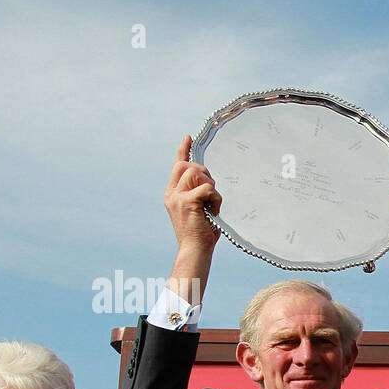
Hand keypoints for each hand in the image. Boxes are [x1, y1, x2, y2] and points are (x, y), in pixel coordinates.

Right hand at [164, 135, 220, 303]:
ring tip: (213, 203)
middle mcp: (172, 194)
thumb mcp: (199, 210)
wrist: (195, 250)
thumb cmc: (201, 234)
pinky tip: (215, 211)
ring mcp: (178, 197)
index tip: (188, 137)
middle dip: (203, 171)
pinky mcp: (187, 202)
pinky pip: (207, 188)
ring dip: (210, 186)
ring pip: (196, 175)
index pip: (178, 166)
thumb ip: (199, 195)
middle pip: (187, 166)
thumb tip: (209, 183)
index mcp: (173, 194)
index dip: (183, 151)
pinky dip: (216, 198)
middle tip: (212, 189)